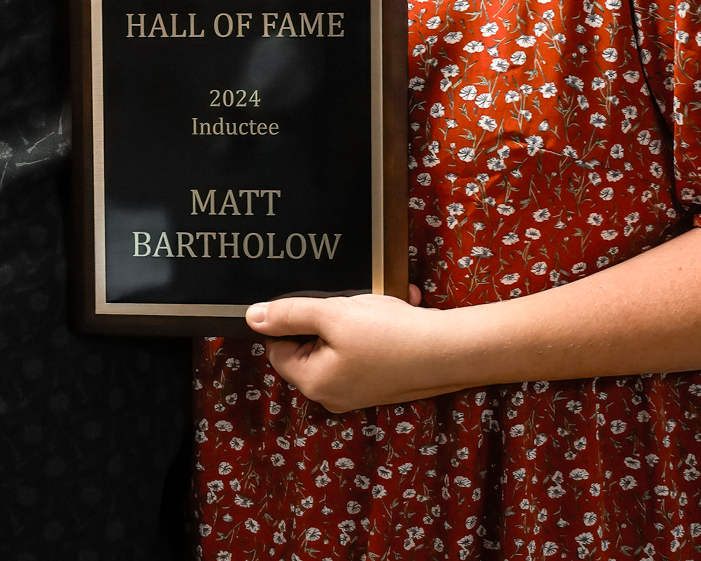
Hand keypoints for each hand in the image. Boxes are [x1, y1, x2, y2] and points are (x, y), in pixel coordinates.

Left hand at [249, 286, 448, 413]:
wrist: (448, 351)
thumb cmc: (389, 335)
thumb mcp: (331, 314)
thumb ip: (288, 314)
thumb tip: (252, 317)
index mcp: (313, 383)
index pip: (277, 347)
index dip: (289, 320)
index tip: (312, 304)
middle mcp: (332, 395)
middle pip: (306, 345)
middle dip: (324, 318)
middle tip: (346, 304)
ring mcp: (356, 392)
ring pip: (335, 343)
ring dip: (350, 318)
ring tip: (372, 307)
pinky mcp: (377, 382)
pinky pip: (360, 349)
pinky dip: (371, 327)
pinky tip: (391, 312)